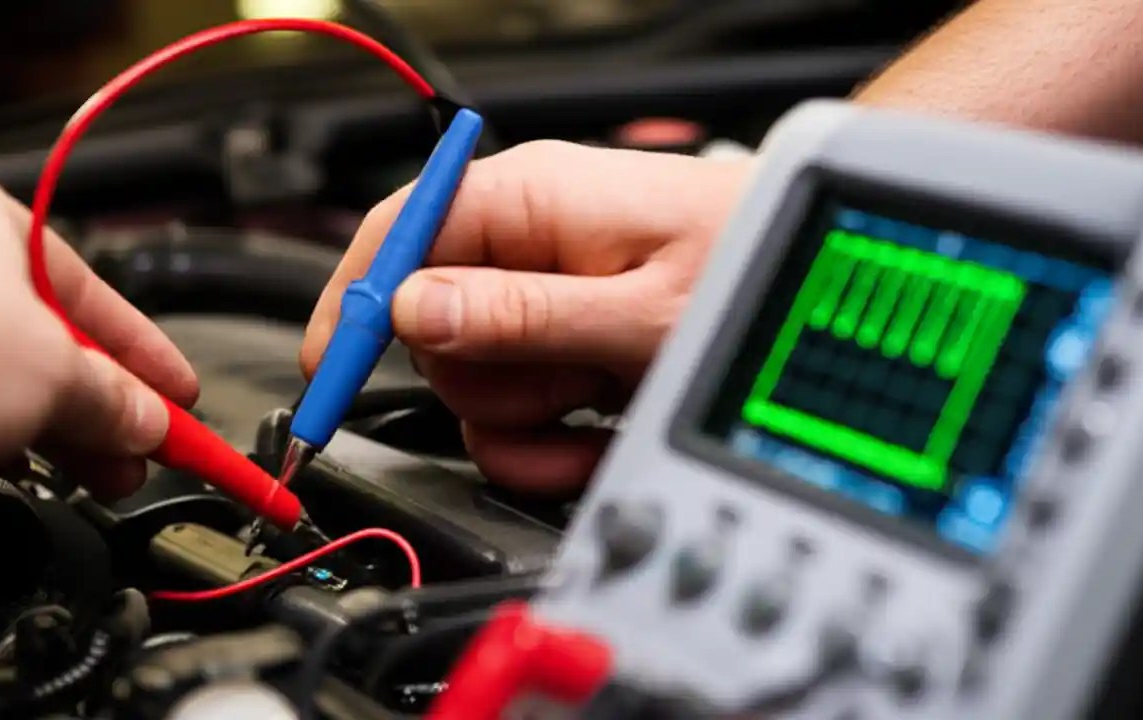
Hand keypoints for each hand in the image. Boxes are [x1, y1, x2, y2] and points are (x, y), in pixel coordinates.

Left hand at [0, 155, 198, 499]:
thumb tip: (147, 421)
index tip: (186, 404)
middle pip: (46, 341)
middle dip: (101, 408)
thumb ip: (115, 400)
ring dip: (39, 431)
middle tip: (141, 456)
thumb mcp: (53, 376)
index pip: (98, 296)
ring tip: (84, 473)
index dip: (153, 358)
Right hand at [304, 141, 748, 492]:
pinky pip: (516, 416)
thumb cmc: (748, 270)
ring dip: (528, 416)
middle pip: (431, 329)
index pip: (398, 234)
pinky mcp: (563, 353)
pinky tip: (599, 430)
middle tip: (561, 379)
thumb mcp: (637, 309)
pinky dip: (551, 444)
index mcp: (529, 200)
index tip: (330, 369)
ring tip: (601, 401)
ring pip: (472, 385)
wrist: (812, 293)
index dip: (354, 301)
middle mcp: (525, 246)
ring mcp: (543, 305)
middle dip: (485, 377)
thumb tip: (414, 312)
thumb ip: (520, 314)